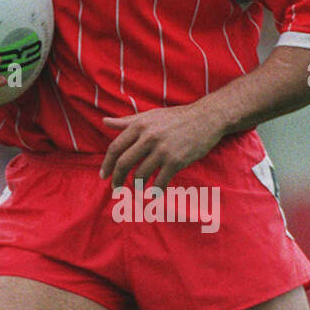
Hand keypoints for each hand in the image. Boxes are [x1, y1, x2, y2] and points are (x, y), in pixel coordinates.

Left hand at [100, 102, 224, 189]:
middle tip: (116, 188)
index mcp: (140, 125)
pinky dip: (155, 191)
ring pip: (140, 175)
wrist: (206, 118)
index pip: (115, 147)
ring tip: (137, 189)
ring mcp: (163, 150)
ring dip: (136, 186)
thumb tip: (104, 122)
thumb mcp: (150, 115)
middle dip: (117, 179)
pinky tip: (154, 194)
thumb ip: (127, 121)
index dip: (107, 164)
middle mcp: (149, 137)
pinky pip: (160, 182)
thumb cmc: (176, 117)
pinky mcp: (176, 161)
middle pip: (124, 163)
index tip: (104, 175)